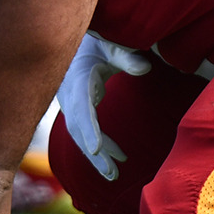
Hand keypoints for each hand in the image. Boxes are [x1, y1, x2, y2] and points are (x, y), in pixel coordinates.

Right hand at [56, 34, 149, 180]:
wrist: (76, 37)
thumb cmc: (98, 39)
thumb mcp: (112, 44)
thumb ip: (126, 56)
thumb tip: (145, 69)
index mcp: (76, 78)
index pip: (80, 107)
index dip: (88, 129)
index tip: (96, 149)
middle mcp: (69, 94)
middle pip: (78, 129)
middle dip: (93, 153)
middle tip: (111, 174)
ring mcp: (70, 102)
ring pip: (80, 135)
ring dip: (97, 155)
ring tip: (114, 176)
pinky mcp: (77, 108)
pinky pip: (86, 131)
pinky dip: (101, 144)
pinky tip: (120, 156)